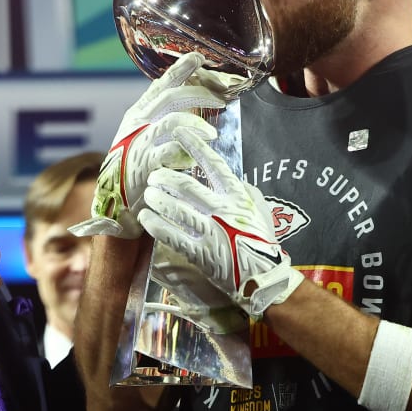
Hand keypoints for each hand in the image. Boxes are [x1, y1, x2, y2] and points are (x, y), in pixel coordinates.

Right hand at [70, 52, 232, 239]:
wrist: (115, 203)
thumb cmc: (135, 168)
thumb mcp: (143, 138)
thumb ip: (161, 119)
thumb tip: (190, 100)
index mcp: (138, 114)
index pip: (160, 85)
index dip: (179, 69)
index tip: (198, 56)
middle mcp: (137, 124)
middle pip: (170, 98)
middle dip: (199, 93)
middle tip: (221, 98)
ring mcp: (139, 144)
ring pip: (172, 122)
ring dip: (196, 125)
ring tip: (213, 134)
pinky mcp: (145, 166)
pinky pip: (170, 153)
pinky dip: (186, 152)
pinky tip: (195, 157)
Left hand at [137, 127, 302, 317]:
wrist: (264, 278)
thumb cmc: (260, 241)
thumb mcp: (258, 209)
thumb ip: (241, 190)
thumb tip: (227, 175)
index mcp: (238, 196)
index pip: (214, 164)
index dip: (194, 146)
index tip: (179, 132)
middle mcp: (224, 210)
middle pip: (186, 186)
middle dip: (164, 178)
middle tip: (154, 177)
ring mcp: (212, 232)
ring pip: (175, 209)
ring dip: (156, 199)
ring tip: (149, 195)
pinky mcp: (201, 254)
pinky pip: (172, 235)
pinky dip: (156, 225)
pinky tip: (147, 218)